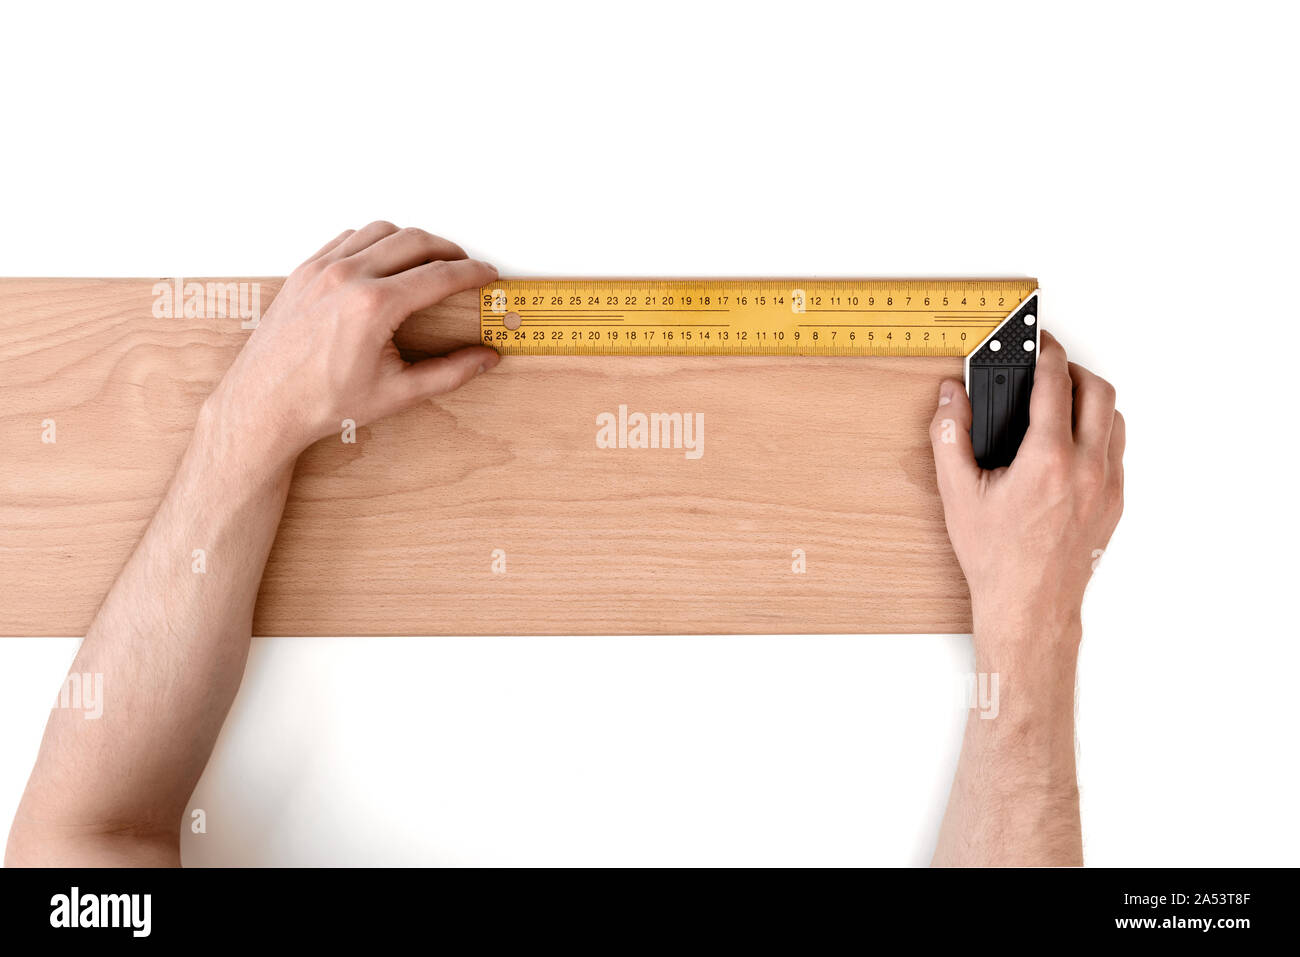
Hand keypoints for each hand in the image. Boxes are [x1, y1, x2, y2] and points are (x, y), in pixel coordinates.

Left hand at [204, 221, 499, 467]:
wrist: (264, 405)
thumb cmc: (321, 402)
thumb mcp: (397, 394)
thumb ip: (449, 374)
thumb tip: (484, 360)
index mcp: (373, 306)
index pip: (439, 276)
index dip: (472, 273)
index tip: (488, 275)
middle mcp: (346, 277)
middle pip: (415, 241)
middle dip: (449, 250)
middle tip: (466, 266)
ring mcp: (322, 269)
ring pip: (381, 231)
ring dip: (412, 241)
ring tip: (429, 260)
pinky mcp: (305, 271)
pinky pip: (348, 238)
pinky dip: (375, 242)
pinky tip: (385, 261)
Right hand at [930, 331, 1124, 662]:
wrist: (1029, 607)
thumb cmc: (995, 558)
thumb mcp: (957, 494)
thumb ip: (949, 436)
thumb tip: (950, 397)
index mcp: (1047, 459)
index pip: (1055, 384)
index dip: (1046, 353)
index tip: (1038, 342)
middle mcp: (1086, 468)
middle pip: (1098, 391)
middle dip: (1073, 369)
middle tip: (1048, 367)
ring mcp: (1107, 485)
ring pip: (1114, 418)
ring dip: (1091, 400)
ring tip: (1060, 401)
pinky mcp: (1116, 502)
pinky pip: (1117, 450)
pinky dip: (1098, 432)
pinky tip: (1071, 441)